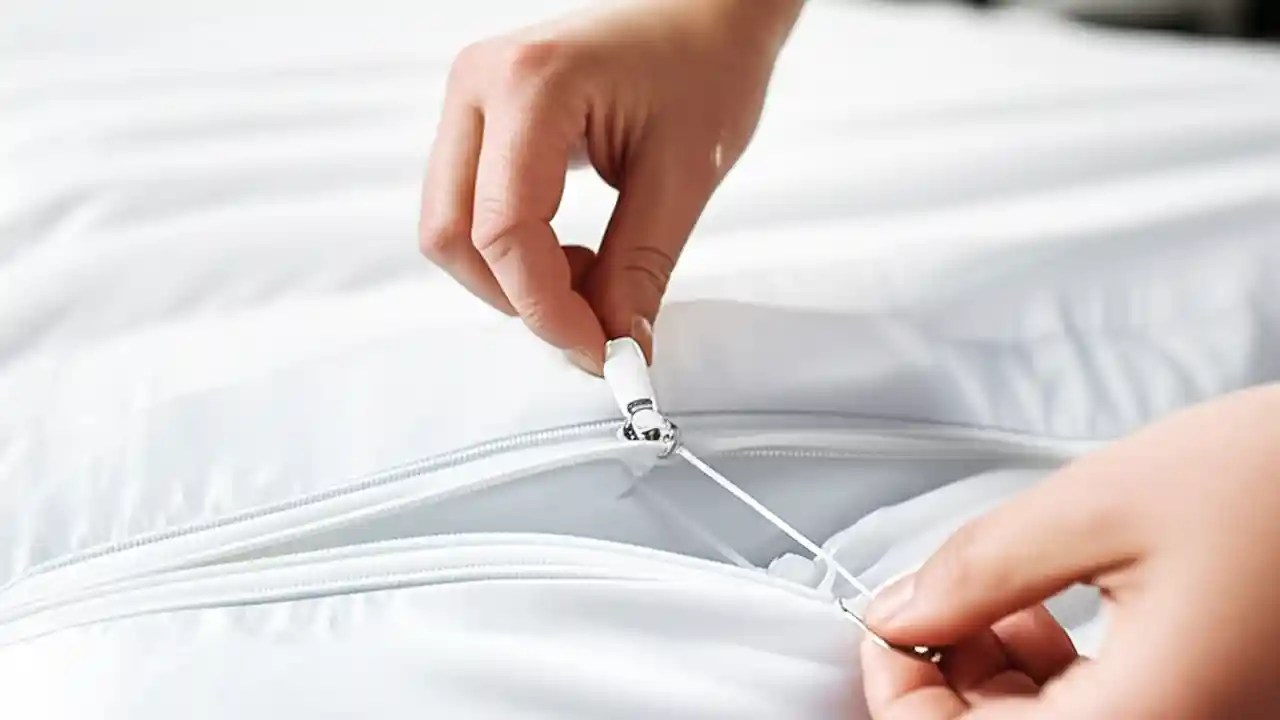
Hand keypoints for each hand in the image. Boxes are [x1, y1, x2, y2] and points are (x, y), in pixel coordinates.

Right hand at [418, 0, 800, 371]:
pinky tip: (570, 251)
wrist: (706, 11)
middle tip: (593, 324)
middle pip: (453, 234)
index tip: (599, 351)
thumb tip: (618, 345)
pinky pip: (469, 207)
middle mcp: (480, 84)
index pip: (504, 229)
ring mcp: (471, 98)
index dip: (545, 307)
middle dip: (518, 298)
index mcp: (530, 84)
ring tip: (590, 274)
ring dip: (512, 278)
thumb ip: (640, 269)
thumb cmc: (706, 62)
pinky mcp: (480, 118)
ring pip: (451, 227)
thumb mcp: (684, 174)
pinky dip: (512, 252)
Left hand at [861, 384, 1279, 718]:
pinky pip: (1109, 717)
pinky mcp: (1215, 708)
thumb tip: (902, 612)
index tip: (883, 626)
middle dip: (948, 679)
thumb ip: (982, 568)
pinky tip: (1046, 609)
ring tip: (995, 593)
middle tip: (932, 598)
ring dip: (996, 677)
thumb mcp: (1104, 503)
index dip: (900, 694)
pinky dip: (1054, 674)